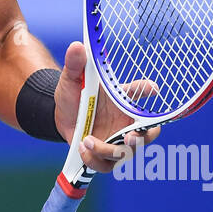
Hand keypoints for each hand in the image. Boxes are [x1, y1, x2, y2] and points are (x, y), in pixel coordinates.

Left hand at [53, 41, 160, 174]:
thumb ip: (76, 65)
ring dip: (108, 150)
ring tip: (87, 140)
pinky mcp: (102, 156)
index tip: (152, 98)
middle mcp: (125, 126)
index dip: (152, 105)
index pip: (147, 107)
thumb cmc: (75, 93)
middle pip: (146, 138)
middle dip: (141, 141)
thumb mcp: (73, 79)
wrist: (60, 113)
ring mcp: (114, 142)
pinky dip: (94, 159)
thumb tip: (78, 45)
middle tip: (130, 137)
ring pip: (123, 155)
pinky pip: (105, 166)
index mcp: (125, 107)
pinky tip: (82, 148)